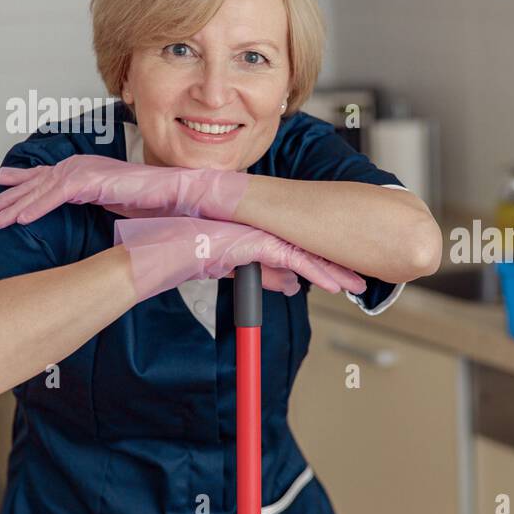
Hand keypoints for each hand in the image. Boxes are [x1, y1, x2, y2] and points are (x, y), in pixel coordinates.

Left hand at [0, 156, 249, 227]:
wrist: (199, 197)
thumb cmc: (178, 208)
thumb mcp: (142, 215)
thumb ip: (124, 221)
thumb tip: (123, 241)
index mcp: (105, 177)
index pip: (61, 179)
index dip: (34, 184)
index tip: (11, 189)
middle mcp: (97, 170)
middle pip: (47, 178)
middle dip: (16, 188)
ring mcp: (98, 173)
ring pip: (47, 185)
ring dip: (19, 200)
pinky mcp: (101, 181)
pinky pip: (61, 192)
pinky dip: (39, 204)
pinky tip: (20, 218)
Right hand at [113, 217, 365, 302]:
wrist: (155, 256)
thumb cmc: (179, 256)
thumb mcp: (230, 267)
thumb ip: (262, 274)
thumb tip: (291, 285)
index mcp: (254, 230)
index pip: (295, 245)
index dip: (320, 258)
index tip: (340, 272)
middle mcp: (259, 228)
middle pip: (306, 247)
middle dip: (334, 263)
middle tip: (358, 278)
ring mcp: (257, 233)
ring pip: (304, 254)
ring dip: (332, 272)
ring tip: (355, 285)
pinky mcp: (253, 243)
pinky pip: (292, 261)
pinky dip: (316, 274)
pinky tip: (335, 286)